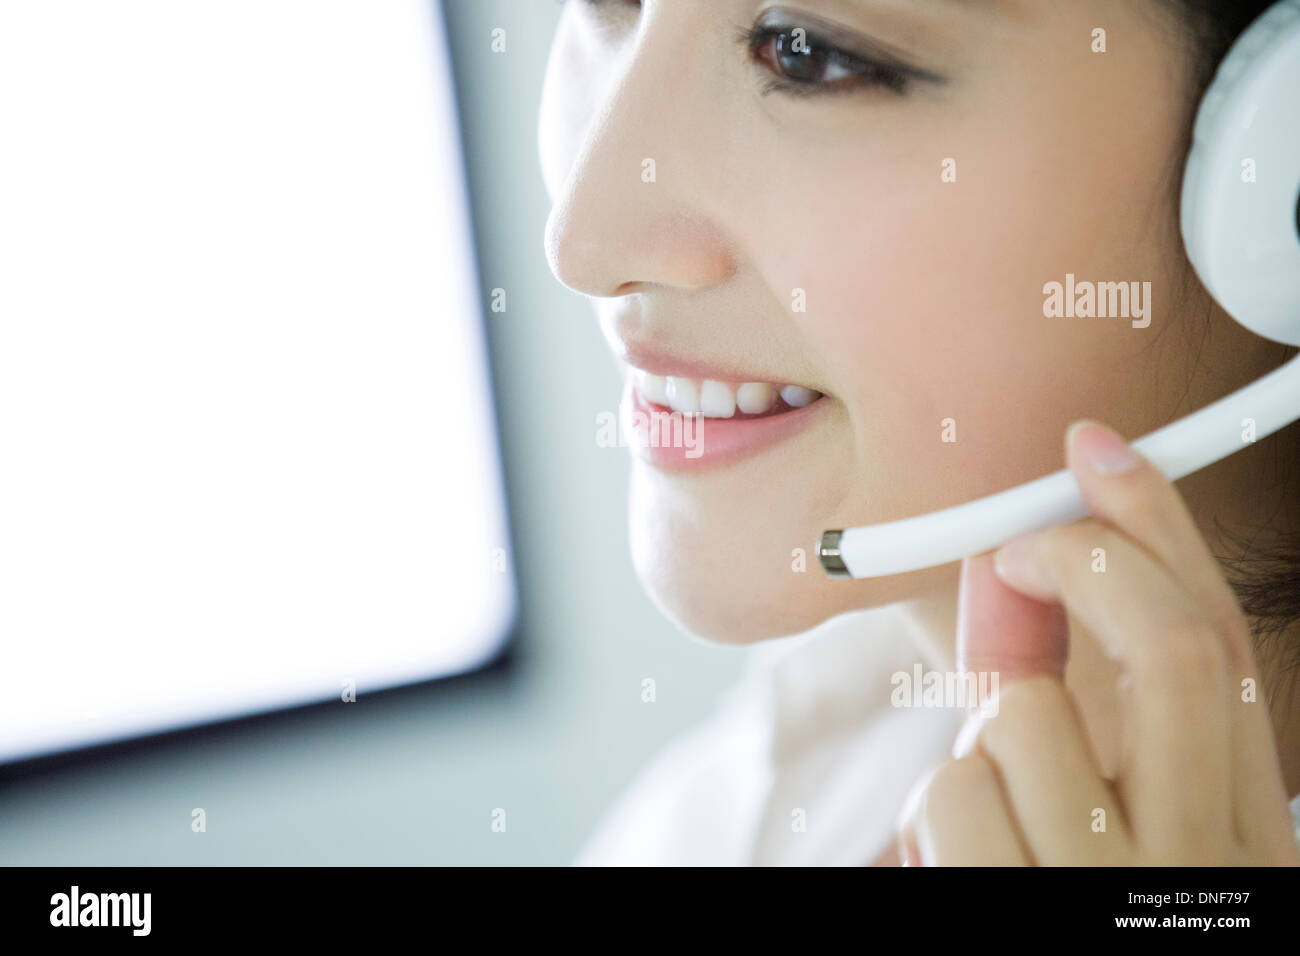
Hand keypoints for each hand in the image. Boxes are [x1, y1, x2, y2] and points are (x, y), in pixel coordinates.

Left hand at [896, 420, 1298, 865]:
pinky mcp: (1029, 916)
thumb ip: (1057, 690)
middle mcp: (1214, 864)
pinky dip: (936, 810)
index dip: (1163, 528)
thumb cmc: (1065, 909)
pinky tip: (962, 863)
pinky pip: (951, 792)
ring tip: (991, 808)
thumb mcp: (1084, 807)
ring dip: (979, 732)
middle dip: (1084, 563)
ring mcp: (1126, 901)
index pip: (1226, 644)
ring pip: (1023, 714)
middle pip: (1171, 650)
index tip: (1099, 454)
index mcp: (1247, 830)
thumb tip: (1013, 574)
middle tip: (1019, 548)